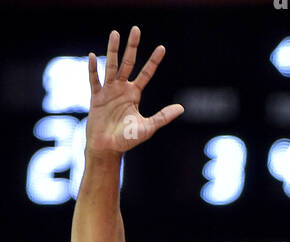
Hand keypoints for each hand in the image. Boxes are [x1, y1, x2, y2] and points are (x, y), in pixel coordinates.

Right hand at [86, 27, 183, 156]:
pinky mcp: (96, 97)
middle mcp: (122, 89)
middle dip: (132, 47)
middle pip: (128, 63)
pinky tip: (93, 56)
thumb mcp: (148, 127)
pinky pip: (94, 80)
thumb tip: (181, 108)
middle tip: (136, 29)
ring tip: (115, 33)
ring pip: (111, 66)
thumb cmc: (127, 140)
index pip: (146, 73)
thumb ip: (163, 117)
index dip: (154, 61)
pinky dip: (93, 69)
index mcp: (134, 94)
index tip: (162, 48)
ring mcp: (108, 91)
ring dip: (113, 50)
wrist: (107, 148)